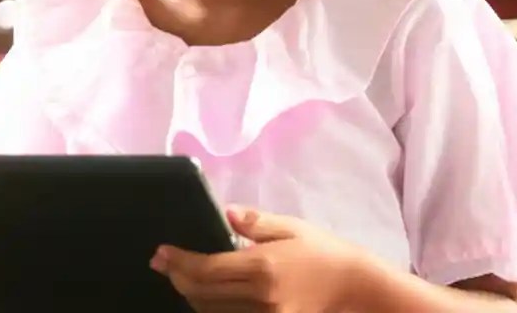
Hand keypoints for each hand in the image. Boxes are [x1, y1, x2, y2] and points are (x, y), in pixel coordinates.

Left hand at [150, 207, 363, 312]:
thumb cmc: (322, 251)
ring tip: (179, 276)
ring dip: (190, 295)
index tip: (161, 253)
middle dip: (177, 278)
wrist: (355, 286)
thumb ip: (255, 222)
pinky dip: (212, 309)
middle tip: (162, 263)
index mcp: (263, 267)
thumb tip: (224, 213)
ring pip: (212, 312)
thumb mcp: (291, 227)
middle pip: (202, 294)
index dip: (179, 262)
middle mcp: (261, 297)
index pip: (207, 269)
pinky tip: (204, 295)